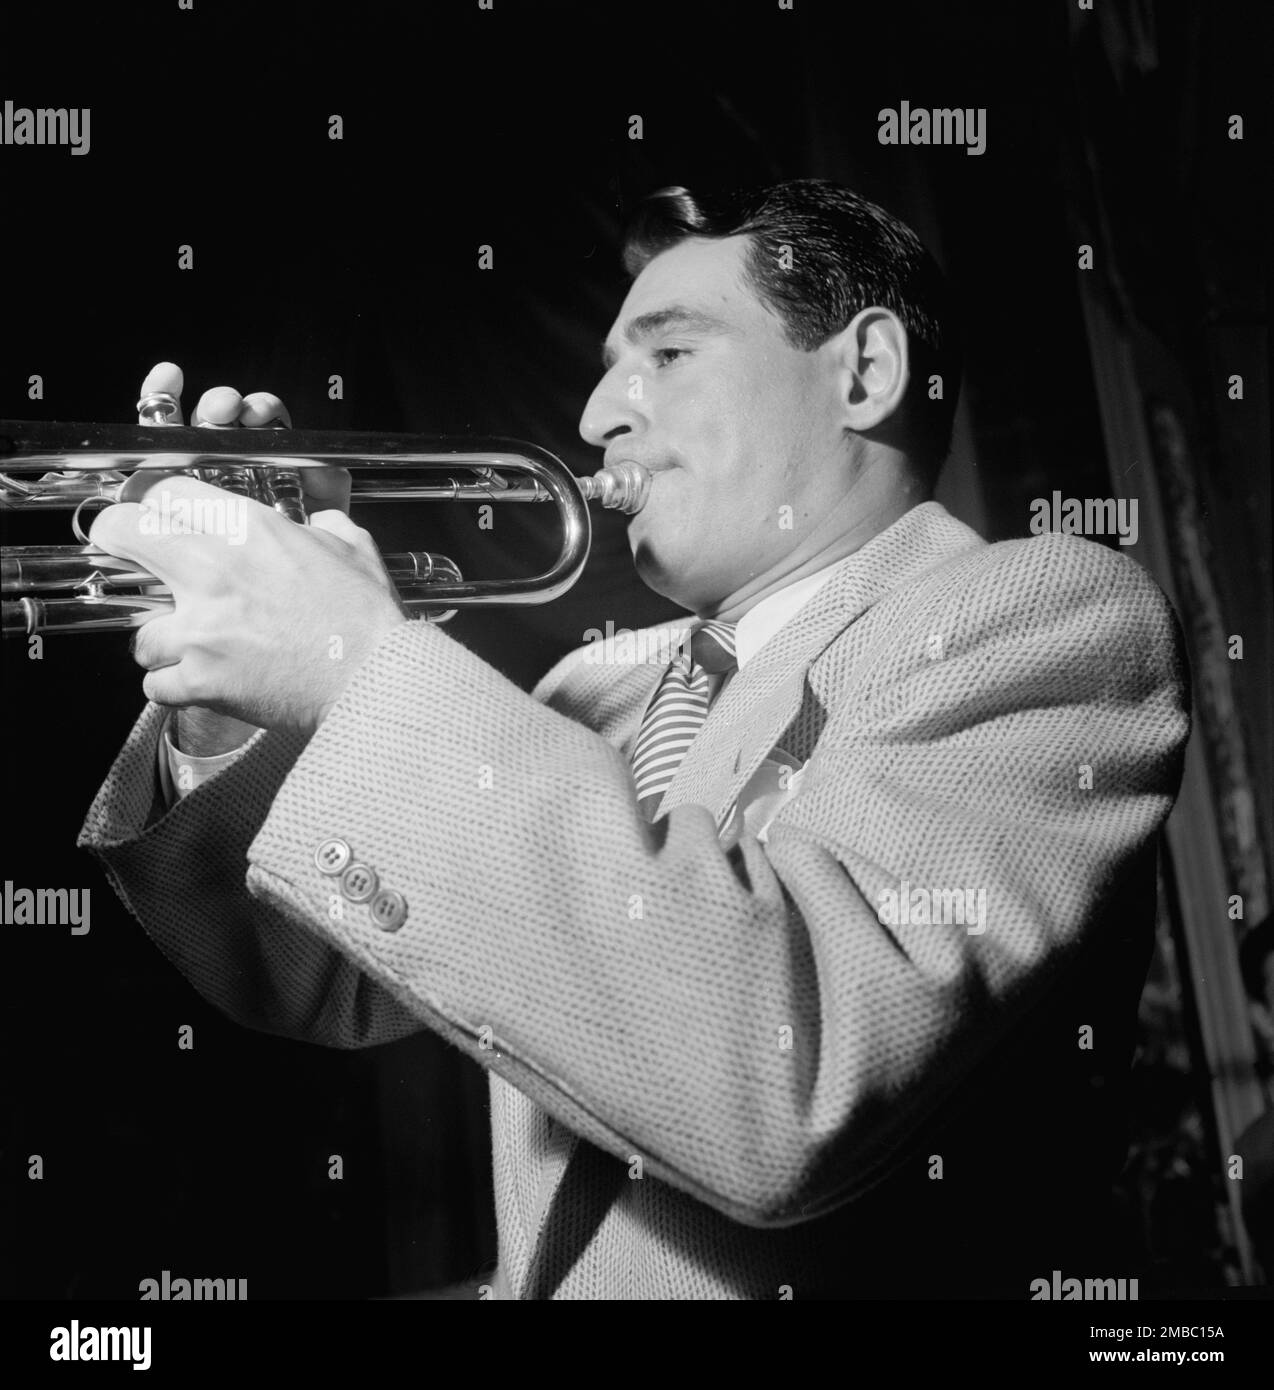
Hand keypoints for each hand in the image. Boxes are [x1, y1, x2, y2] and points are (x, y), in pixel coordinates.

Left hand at [88, 365, 407, 733]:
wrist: (376, 680)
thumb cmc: (368, 619)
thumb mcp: (352, 548)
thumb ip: (324, 526)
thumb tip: (318, 521)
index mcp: (249, 530)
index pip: (165, 492)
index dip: (155, 504)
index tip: (155, 517)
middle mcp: (213, 571)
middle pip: (122, 534)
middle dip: (120, 543)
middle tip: (134, 558)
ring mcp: (201, 629)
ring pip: (140, 631)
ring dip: (164, 641)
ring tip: (193, 648)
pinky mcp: (201, 680)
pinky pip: (156, 684)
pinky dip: (176, 687)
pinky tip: (203, 683)